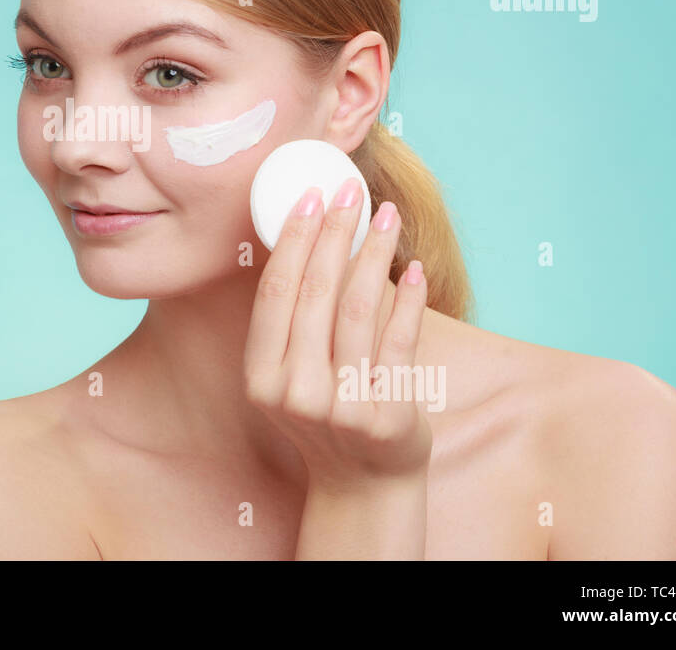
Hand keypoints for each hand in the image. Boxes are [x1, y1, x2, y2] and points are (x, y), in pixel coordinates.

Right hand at [243, 178, 431, 491]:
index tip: (310, 197)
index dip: (293, 240)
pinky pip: (399, 343)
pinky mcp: (387, 415)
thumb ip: (292, 322)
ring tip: (386, 215)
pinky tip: (413, 269)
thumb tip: (305, 236)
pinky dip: (407, 301)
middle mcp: (295, 392)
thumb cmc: (324, 416)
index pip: (276, 293)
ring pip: (358, 309)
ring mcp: (341, 406)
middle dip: (334, 233)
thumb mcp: (289, 375)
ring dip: (374, 253)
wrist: (362, 485)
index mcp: (262, 377)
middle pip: (315, 294)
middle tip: (348, 190)